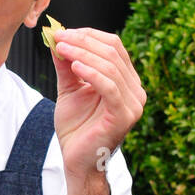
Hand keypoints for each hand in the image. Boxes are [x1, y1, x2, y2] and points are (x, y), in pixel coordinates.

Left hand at [51, 27, 146, 194]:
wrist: (77, 161)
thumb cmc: (76, 129)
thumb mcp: (69, 90)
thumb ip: (67, 66)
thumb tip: (58, 38)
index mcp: (126, 81)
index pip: (113, 46)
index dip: (88, 36)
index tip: (62, 33)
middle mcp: (135, 90)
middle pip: (112, 52)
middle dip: (83, 42)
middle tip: (58, 38)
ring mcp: (133, 104)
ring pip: (110, 66)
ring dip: (82, 54)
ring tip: (60, 50)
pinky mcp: (124, 116)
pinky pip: (110, 87)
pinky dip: (91, 73)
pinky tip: (74, 66)